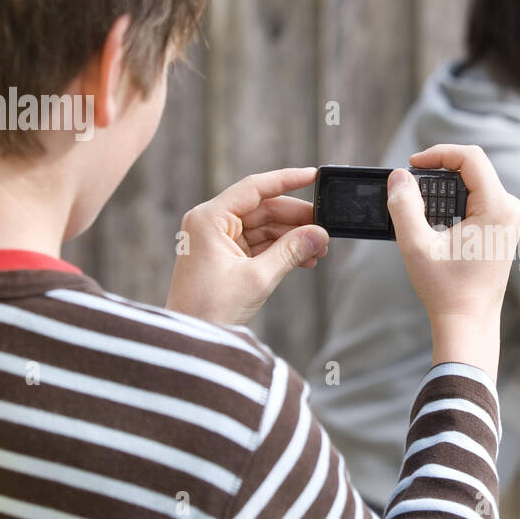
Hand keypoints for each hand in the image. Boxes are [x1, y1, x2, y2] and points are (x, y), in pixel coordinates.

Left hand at [166, 167, 328, 324]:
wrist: (194, 343)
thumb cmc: (211, 310)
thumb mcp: (257, 278)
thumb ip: (291, 251)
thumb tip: (319, 234)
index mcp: (209, 219)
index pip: (254, 188)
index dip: (286, 180)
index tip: (314, 175)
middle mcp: (211, 224)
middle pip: (262, 208)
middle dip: (295, 219)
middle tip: (325, 227)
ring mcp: (218, 240)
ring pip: (264, 227)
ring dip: (292, 237)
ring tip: (319, 248)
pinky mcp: (226, 257)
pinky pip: (259, 244)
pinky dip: (282, 250)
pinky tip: (305, 258)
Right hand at [387, 144, 519, 377]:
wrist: (469, 321)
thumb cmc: (446, 289)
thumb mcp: (417, 245)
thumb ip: (404, 206)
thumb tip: (399, 176)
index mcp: (498, 208)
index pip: (471, 158)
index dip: (439, 154)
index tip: (412, 164)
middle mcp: (511, 208)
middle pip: (473, 167)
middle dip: (439, 170)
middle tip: (411, 185)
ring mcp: (510, 217)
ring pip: (475, 181)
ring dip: (445, 185)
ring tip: (419, 201)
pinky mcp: (504, 226)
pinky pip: (479, 196)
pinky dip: (454, 198)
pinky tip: (434, 215)